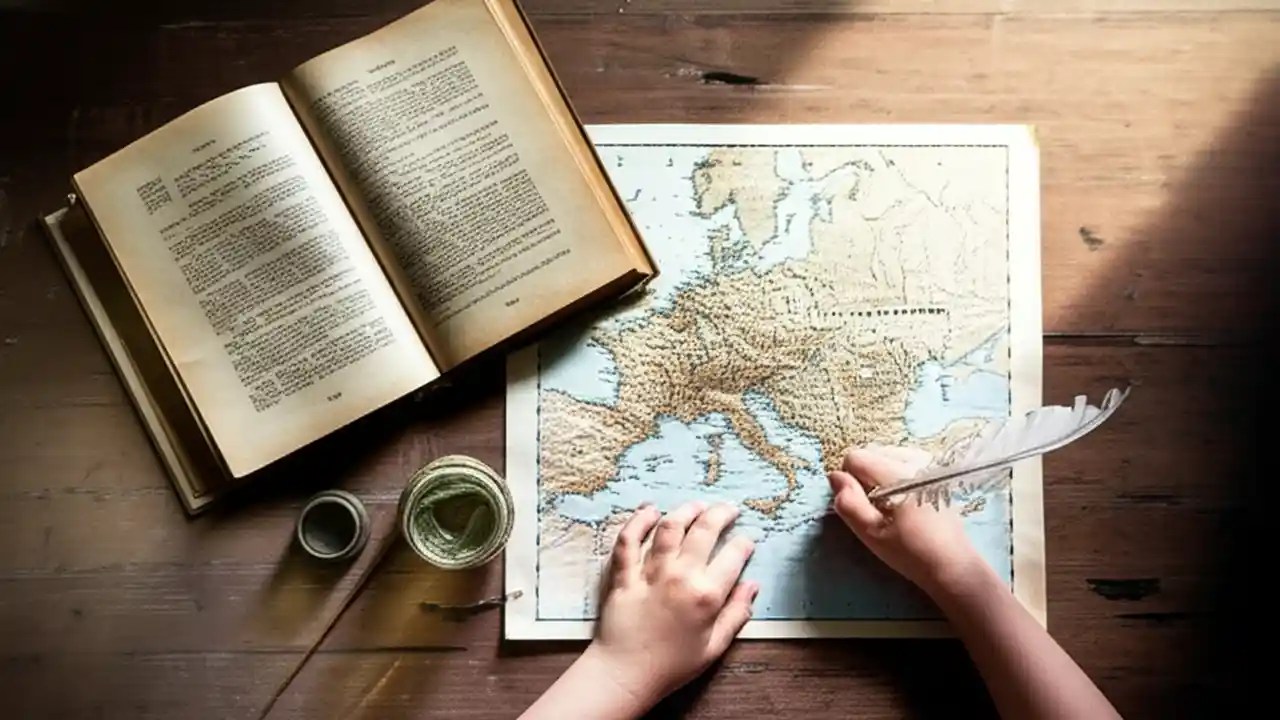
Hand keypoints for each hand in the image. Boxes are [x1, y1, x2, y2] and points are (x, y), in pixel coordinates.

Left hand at [585, 501, 758, 709]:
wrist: (626, 674)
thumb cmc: (673, 665)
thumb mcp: (714, 646)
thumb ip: (736, 613)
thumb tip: (753, 586)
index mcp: (707, 595)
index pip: (733, 555)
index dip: (744, 544)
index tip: (746, 541)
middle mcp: (680, 576)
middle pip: (704, 530)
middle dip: (721, 513)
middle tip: (729, 509)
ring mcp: (650, 572)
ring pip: (670, 527)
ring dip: (686, 510)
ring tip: (697, 505)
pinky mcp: (624, 573)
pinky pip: (628, 539)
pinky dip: (638, 520)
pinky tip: (649, 510)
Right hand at [827, 445, 987, 597]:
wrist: (953, 566)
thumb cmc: (911, 553)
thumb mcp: (871, 534)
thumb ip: (849, 503)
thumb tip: (835, 476)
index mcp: (898, 474)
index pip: (855, 457)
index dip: (850, 482)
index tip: (862, 507)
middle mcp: (916, 460)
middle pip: (871, 452)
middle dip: (865, 477)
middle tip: (877, 509)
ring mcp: (929, 463)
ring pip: (887, 454)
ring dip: (880, 475)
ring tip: (891, 505)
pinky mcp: (937, 470)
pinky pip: (903, 460)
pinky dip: (896, 475)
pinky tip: (905, 499)